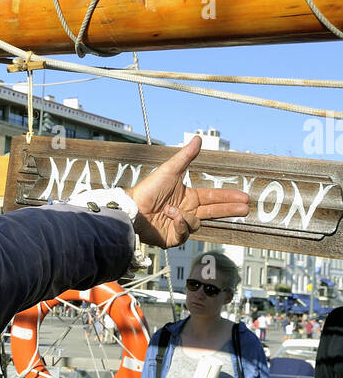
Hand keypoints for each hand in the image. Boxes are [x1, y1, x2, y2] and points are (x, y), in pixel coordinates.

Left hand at [128, 135, 247, 247]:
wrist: (132, 208)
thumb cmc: (147, 189)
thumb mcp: (170, 170)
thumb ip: (186, 156)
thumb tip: (198, 138)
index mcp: (188, 198)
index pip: (213, 198)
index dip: (228, 198)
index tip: (243, 198)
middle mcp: (187, 212)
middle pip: (213, 212)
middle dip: (229, 210)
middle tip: (245, 209)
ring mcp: (180, 226)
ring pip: (196, 224)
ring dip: (186, 216)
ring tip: (170, 210)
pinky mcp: (172, 238)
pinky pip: (184, 234)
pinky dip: (179, 224)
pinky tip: (170, 217)